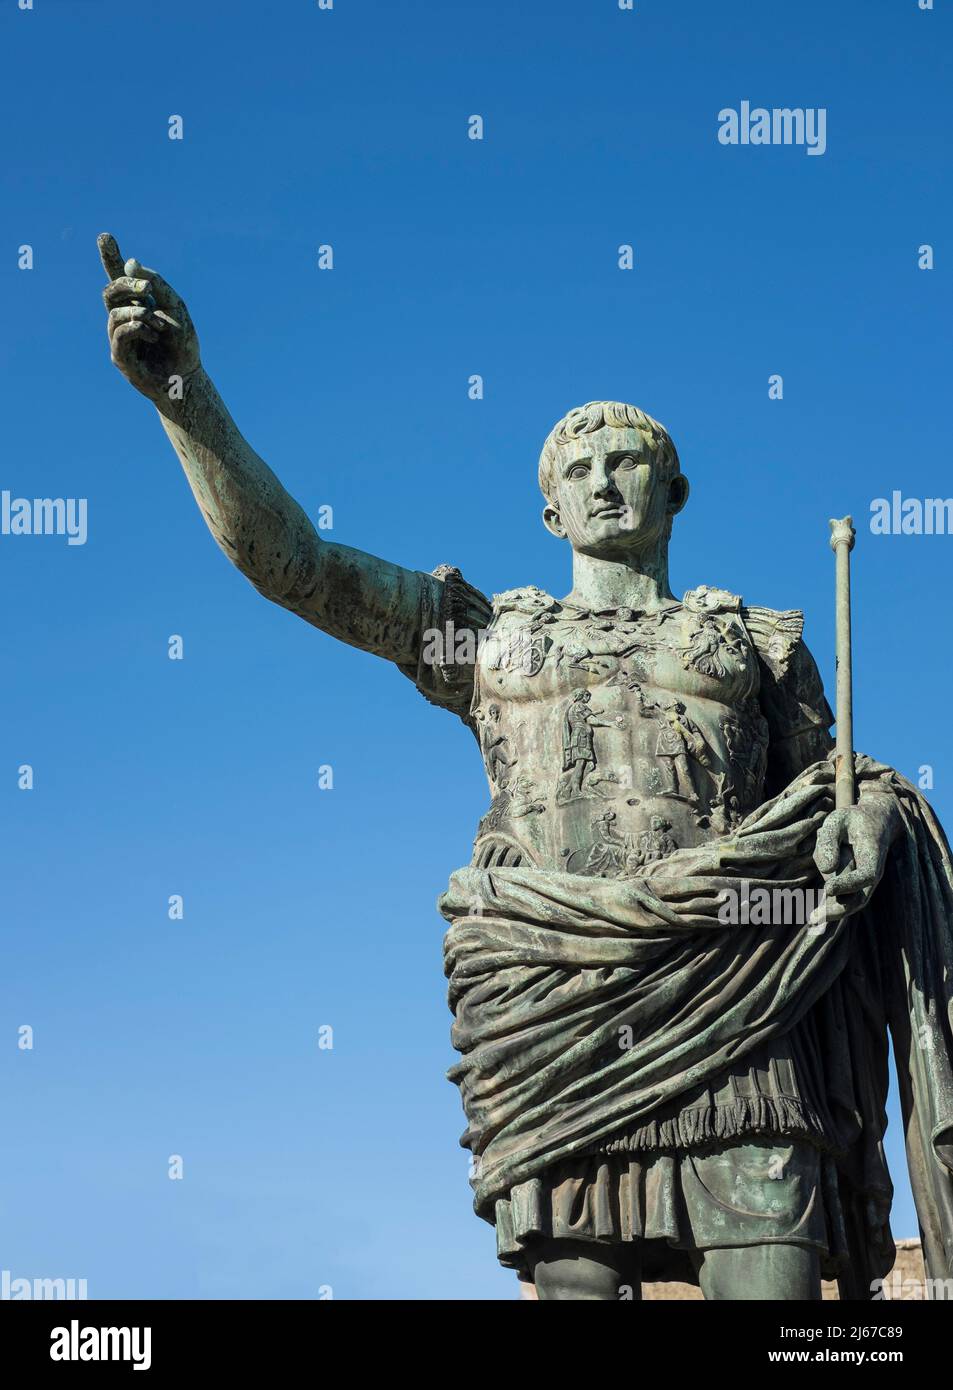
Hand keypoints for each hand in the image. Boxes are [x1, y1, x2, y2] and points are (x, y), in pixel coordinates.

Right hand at [99, 233, 200, 399]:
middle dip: (126, 284)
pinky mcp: (119, 356)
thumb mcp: (175, 307)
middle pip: (110, 291)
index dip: (110, 258)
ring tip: (159, 326)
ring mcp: (119, 337)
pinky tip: (153, 335)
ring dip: (139, 313)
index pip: (119, 278)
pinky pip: (119, 332)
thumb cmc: (183, 344)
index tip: (105, 236)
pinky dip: (137, 328)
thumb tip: (130, 263)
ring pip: (114, 312)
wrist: (187, 378)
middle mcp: (124, 318)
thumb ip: (157, 283)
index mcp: (138, 304)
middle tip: (147, 288)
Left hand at [813, 793, 899, 921]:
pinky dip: (831, 906)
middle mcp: (873, 872)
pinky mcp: (856, 884)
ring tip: (814, 909)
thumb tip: (825, 869)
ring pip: (850, 900)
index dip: (848, 884)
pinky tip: (814, 917)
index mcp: (873, 855)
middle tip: (814, 918)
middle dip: (839, 910)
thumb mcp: (838, 819)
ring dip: (833, 906)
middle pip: (860, 898)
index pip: (865, 875)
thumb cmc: (853, 819)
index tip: (827, 888)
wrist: (875, 821)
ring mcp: (865, 881)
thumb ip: (829, 840)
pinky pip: (844, 898)